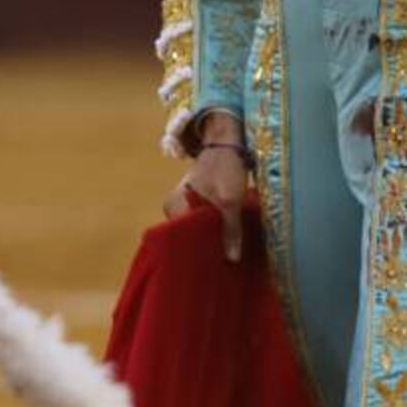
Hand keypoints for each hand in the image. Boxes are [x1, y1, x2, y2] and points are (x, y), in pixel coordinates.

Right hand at [160, 112, 249, 261]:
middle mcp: (176, 205)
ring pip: (199, 227)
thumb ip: (230, 229)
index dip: (195, 250)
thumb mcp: (230, 200)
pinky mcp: (200, 199)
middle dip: (205, 246)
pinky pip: (206, 220)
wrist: (230, 142)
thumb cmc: (225, 168)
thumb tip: (232, 258)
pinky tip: (228, 239)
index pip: (180, 237)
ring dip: (213, 238)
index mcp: (174, 205)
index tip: (210, 265)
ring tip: (226, 255)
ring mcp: (188, 202)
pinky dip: (216, 228)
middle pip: (189, 234)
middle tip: (221, 262)